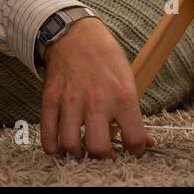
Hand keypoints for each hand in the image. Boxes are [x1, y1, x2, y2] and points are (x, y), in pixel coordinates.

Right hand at [40, 18, 152, 159]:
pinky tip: (62, 146)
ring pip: (71, 145)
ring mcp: (70, 102)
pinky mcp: (50, 101)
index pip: (133, 138)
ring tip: (84, 149)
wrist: (76, 36)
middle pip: (98, 148)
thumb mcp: (129, 80)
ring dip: (78, 153)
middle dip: (104, 157)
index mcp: (123, 95)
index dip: (136, 150)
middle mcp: (97, 101)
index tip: (133, 151)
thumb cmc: (106, 57)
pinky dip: (54, 147)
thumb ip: (135, 113)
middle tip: (106, 153)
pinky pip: (48, 136)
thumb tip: (146, 142)